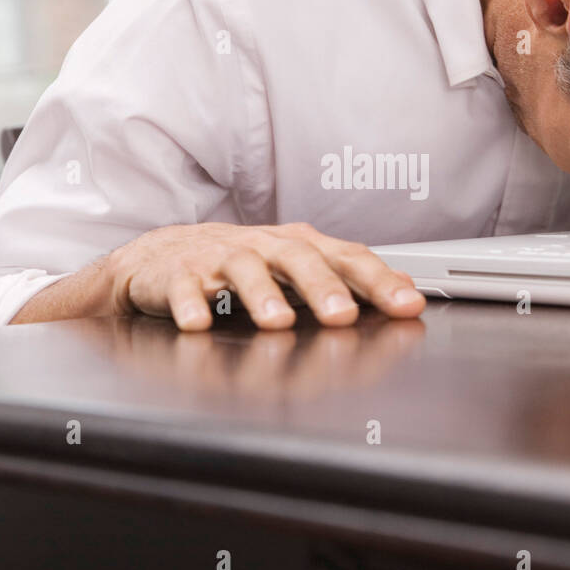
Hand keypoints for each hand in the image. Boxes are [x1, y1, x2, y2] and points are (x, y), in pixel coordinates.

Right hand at [105, 222, 425, 330]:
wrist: (162, 256)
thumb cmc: (240, 262)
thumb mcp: (298, 265)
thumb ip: (349, 276)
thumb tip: (407, 289)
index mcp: (298, 245)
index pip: (346, 257)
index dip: (378, 280)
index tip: (406, 305)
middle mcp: (263, 246)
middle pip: (298, 258)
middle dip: (323, 286)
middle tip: (343, 315)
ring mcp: (219, 259)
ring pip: (243, 269)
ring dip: (261, 294)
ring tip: (277, 322)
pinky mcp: (178, 275)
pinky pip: (183, 288)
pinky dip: (190, 305)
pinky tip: (199, 324)